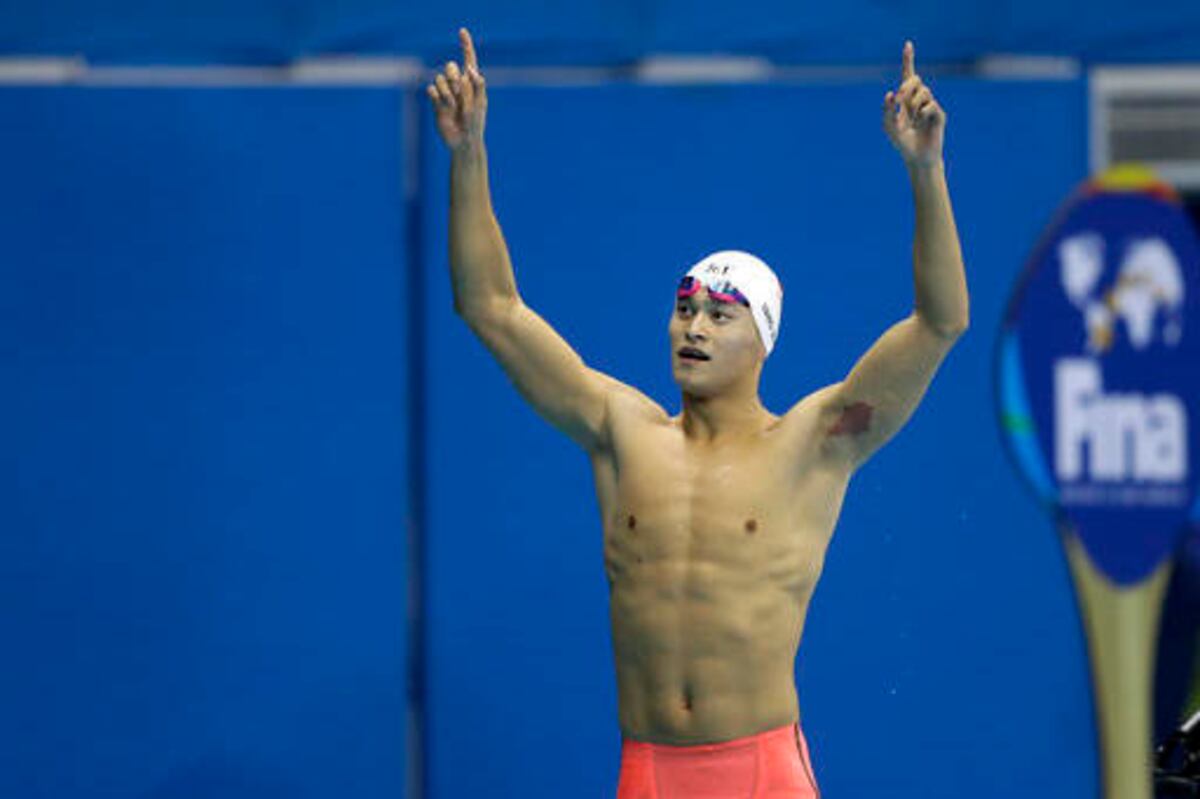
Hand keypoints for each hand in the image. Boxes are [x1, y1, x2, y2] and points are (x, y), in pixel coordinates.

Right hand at [427, 28, 486, 151]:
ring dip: (447, 92)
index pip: (468, 60)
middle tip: (459, 94)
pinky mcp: (436, 102)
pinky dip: (437, 96)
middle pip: (449, 67)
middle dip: (453, 78)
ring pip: (439, 79)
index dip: (465, 45)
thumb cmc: (475, 125)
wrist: (463, 142)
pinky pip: (431, 89)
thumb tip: (469, 69)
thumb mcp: (479, 105)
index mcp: (472, 83)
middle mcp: (458, 86)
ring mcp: (446, 93)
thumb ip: (476, 86)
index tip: (462, 30)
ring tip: (452, 106)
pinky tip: (443, 106)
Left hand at [882, 41, 945, 168]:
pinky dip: (923, 113)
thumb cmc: (902, 144)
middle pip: (916, 80)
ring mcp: (930, 106)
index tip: (908, 44)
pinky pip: (931, 105)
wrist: (918, 158)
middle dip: (907, 87)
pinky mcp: (939, 115)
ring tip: (913, 120)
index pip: (908, 76)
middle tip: (899, 100)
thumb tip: (889, 93)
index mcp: (906, 100)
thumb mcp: (889, 128)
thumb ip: (887, 111)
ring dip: (914, 104)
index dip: (908, 60)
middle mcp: (919, 100)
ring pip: (924, 92)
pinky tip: (921, 124)